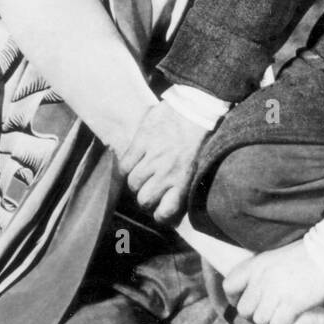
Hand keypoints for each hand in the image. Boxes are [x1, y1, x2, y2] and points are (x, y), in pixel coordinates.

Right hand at [119, 101, 211, 223]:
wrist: (195, 107)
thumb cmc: (199, 136)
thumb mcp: (197, 164)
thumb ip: (184, 182)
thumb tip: (173, 201)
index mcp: (184, 178)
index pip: (166, 211)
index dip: (160, 215)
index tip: (159, 211)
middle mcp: (167, 171)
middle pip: (144, 200)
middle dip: (145, 199)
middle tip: (149, 191)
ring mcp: (153, 156)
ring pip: (133, 183)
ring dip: (136, 182)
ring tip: (143, 174)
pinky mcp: (141, 141)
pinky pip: (125, 165)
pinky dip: (126, 167)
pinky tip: (134, 162)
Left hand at [223, 239, 323, 323]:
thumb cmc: (306, 256)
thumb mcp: (275, 258)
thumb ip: (260, 275)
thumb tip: (252, 295)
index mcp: (256, 264)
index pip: (229, 286)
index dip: (235, 298)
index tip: (249, 302)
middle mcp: (261, 278)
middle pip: (245, 310)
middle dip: (256, 315)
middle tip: (272, 312)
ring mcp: (275, 291)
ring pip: (260, 321)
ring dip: (272, 322)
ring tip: (285, 314)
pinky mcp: (291, 303)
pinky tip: (293, 318)